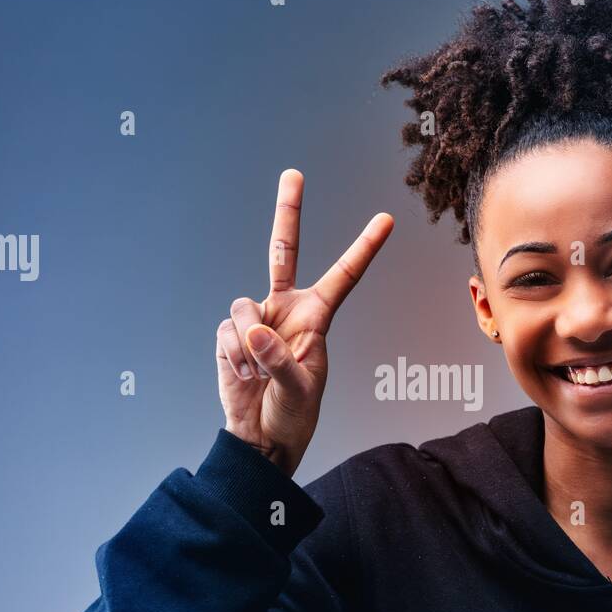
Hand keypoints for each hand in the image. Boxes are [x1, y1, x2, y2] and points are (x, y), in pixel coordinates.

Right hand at [216, 169, 393, 477]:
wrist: (259, 438)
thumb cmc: (292, 415)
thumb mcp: (299, 391)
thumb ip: (280, 360)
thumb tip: (256, 331)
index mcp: (316, 317)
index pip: (344, 276)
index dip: (363, 247)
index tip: (386, 219)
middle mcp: (286, 309)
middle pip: (284, 250)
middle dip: (288, 211)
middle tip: (293, 174)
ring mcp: (256, 320)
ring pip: (244, 307)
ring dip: (248, 343)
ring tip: (257, 373)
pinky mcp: (231, 335)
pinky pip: (226, 331)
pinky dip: (232, 356)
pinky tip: (243, 376)